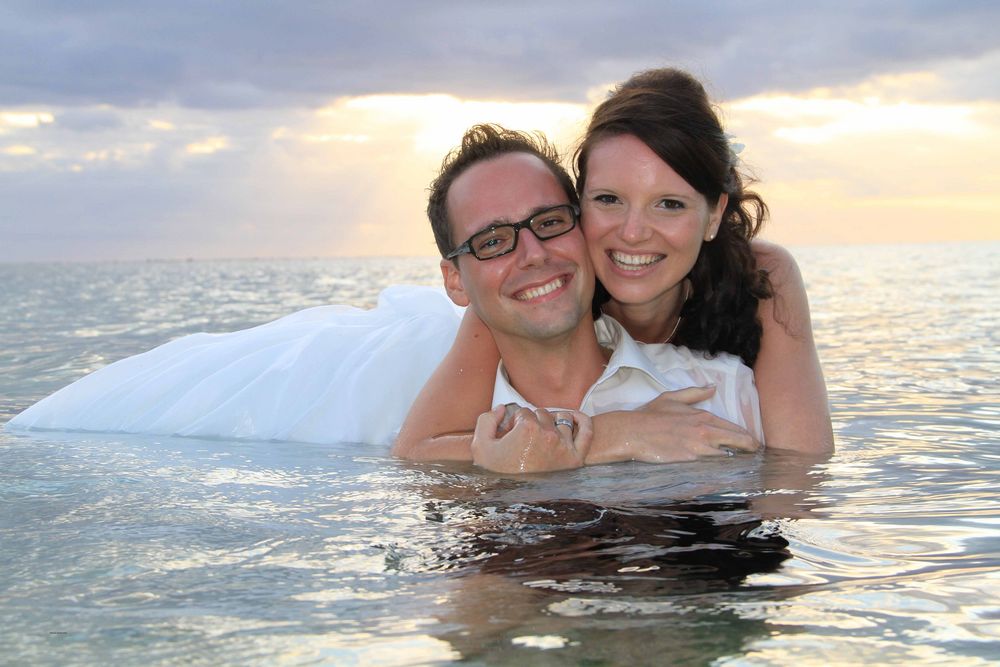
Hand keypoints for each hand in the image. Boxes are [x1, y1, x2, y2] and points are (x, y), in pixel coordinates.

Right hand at [471, 404, 592, 473]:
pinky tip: (574, 418)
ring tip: (542, 433)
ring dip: (551, 422)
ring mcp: (565, 446)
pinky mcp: (576, 459)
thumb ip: (486, 420)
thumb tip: (502, 408)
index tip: (509, 436)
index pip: (522, 412)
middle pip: (541, 414)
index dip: (513, 423)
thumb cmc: (496, 475)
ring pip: (561, 419)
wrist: (512, 503)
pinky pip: (587, 432)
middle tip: (523, 439)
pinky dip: (582, 421)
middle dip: (531, 422)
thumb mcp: (480, 446)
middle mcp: (549, 434)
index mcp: (527, 428)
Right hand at [590, 386, 759, 463]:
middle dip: (749, 449)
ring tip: (741, 465)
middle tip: (755, 454)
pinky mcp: (690, 462)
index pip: (734, 429)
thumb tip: (712, 387)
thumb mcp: (672, 398)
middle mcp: (705, 432)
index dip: (747, 438)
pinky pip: (711, 467)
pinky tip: (724, 473)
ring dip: (735, 461)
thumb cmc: (651, 415)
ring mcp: (699, 449)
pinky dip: (719, 469)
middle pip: (737, 442)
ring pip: (726, 457)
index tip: (753, 443)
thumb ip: (695, 393)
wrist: (634, 433)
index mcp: (703, 417)